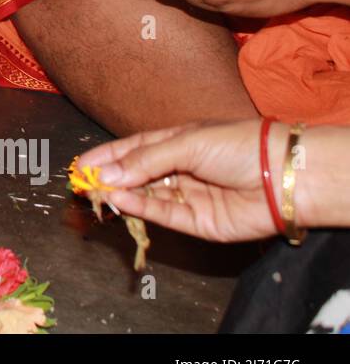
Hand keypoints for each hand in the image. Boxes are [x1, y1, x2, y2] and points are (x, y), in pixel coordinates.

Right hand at [76, 121, 276, 242]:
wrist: (283, 177)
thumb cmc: (239, 146)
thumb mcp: (187, 142)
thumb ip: (145, 160)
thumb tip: (107, 173)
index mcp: (178, 141)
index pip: (133, 149)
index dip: (107, 156)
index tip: (81, 164)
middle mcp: (180, 169)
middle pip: (135, 174)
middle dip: (109, 177)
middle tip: (81, 183)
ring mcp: (188, 196)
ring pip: (146, 196)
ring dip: (122, 194)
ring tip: (98, 192)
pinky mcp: (196, 222)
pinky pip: (162, 215)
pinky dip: (141, 209)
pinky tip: (122, 200)